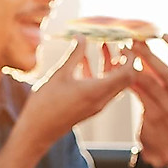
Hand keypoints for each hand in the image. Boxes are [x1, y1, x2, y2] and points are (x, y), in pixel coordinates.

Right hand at [16, 36, 136, 149]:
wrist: (36, 132)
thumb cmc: (45, 105)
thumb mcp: (60, 74)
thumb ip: (74, 54)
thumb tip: (82, 36)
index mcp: (97, 91)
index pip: (128, 73)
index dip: (131, 56)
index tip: (124, 42)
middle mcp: (101, 100)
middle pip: (125, 78)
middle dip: (123, 58)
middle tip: (118, 42)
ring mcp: (96, 105)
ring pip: (113, 82)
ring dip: (110, 64)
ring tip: (101, 45)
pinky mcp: (89, 107)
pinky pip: (101, 87)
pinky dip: (98, 72)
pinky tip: (84, 59)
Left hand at [131, 34, 167, 166]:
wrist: (162, 148)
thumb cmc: (162, 116)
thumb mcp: (167, 95)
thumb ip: (159, 76)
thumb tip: (143, 50)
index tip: (163, 34)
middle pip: (164, 69)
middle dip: (147, 53)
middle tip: (132, 40)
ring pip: (150, 81)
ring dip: (134, 66)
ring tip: (121, 55)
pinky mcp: (155, 115)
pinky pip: (140, 94)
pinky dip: (130, 82)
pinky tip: (120, 74)